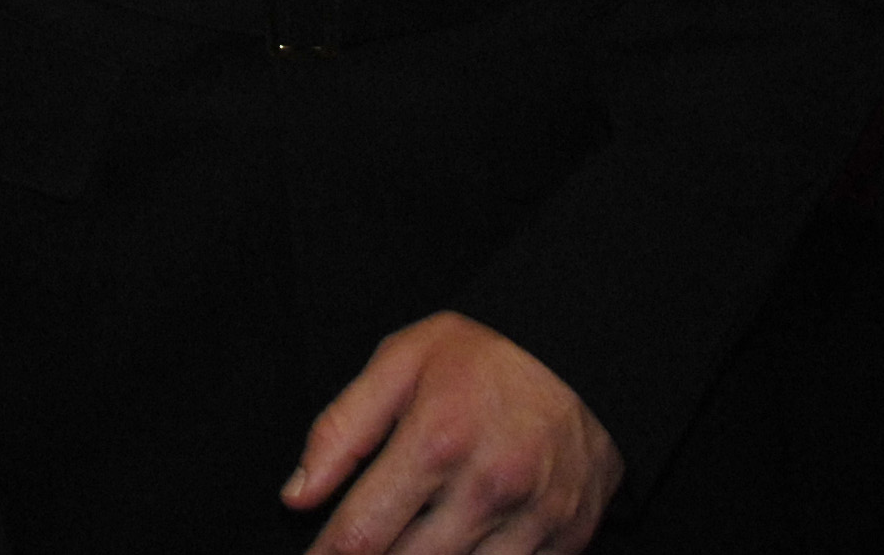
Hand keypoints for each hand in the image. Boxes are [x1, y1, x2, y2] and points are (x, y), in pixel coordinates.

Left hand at [282, 312, 620, 554]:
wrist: (585, 347)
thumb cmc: (488, 353)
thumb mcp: (401, 363)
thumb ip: (341, 431)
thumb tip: (298, 496)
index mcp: (437, 442)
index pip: (362, 535)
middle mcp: (487, 489)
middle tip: (363, 544)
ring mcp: (533, 520)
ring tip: (408, 540)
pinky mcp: (567, 538)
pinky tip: (459, 543)